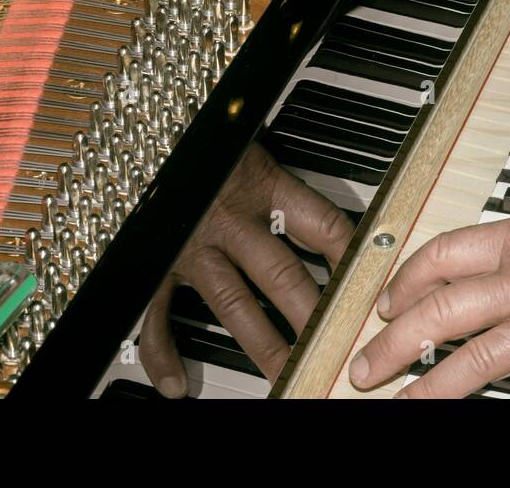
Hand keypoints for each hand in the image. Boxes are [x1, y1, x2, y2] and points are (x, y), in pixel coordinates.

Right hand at [140, 143, 354, 396]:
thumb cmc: (194, 130)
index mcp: (259, 184)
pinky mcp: (152, 263)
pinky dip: (163, 353)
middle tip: (339, 350)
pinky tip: (178, 385)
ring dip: (263, 345)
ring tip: (287, 376)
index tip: (372, 285)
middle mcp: (227, 219)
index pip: (321, 225)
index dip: (352, 258)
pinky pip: (157, 314)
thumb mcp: (245, 140)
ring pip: (233, 304)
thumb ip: (274, 168)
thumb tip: (311, 186)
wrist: (137, 124)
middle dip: (313, 317)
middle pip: (283, 275)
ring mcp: (189, 246)